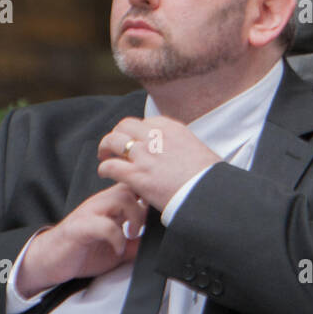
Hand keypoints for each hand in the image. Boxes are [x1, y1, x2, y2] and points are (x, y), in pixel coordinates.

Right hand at [15, 183, 146, 296]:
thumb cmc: (81, 250)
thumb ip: (135, 242)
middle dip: (145, 205)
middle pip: (131, 186)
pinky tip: (118, 249)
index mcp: (110, 204)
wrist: (48, 260)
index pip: (135, 185)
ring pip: (120, 198)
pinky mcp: (79, 228)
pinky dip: (117, 238)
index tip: (158, 211)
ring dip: (133, 216)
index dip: (150, 194)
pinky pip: (103, 225)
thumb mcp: (116, 247)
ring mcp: (90, 213)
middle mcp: (101, 203)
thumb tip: (156, 243)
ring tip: (132, 234)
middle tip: (142, 227)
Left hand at [96, 116, 220, 210]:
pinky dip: (104, 168)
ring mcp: (145, 155)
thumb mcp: (198, 149)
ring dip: (106, 147)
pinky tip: (105, 173)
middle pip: (125, 125)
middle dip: (117, 133)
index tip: (136, 140)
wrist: (207, 191)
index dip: (138, 131)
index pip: (146, 121)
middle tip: (115, 145)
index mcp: (172, 129)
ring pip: (113, 141)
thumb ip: (182, 145)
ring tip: (104, 156)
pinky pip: (110, 165)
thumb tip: (180, 153)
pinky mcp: (136, 175)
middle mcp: (156, 137)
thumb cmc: (208, 175)